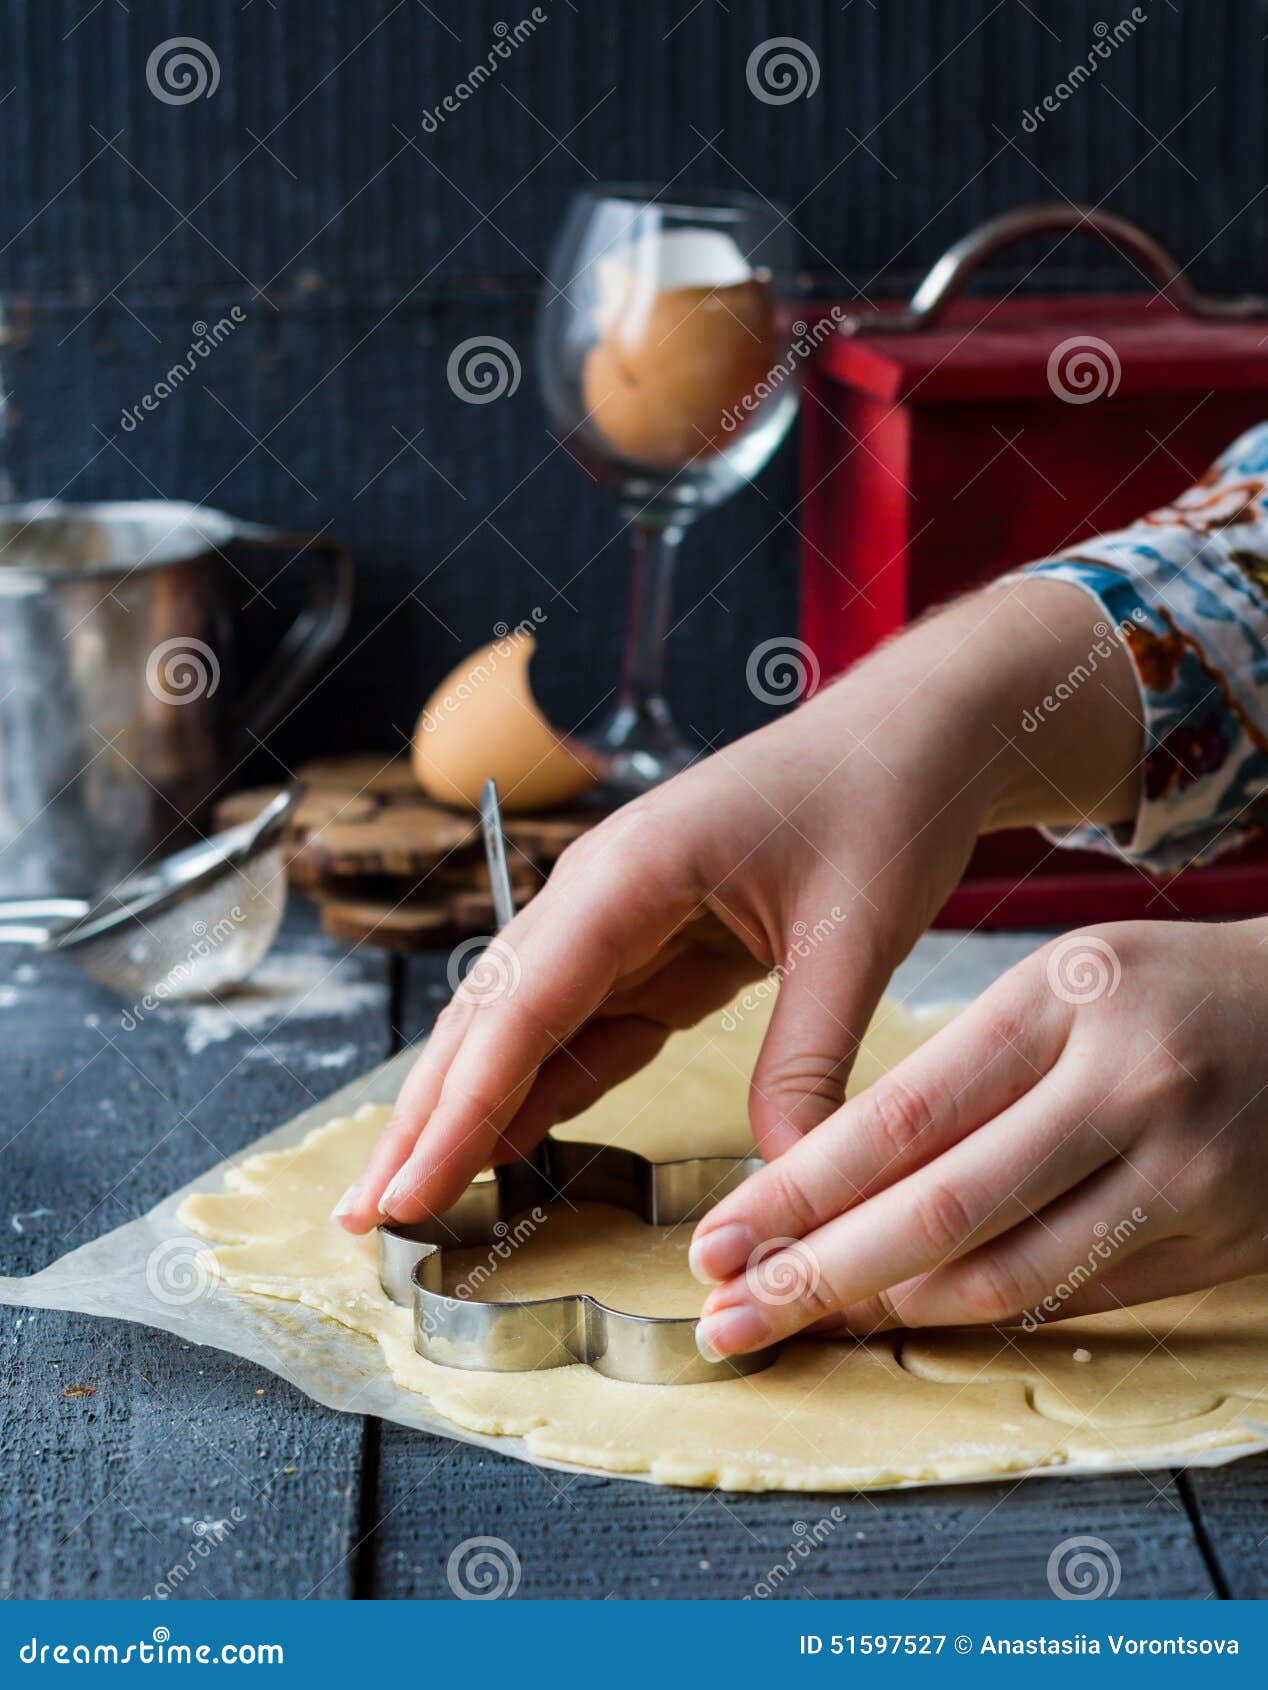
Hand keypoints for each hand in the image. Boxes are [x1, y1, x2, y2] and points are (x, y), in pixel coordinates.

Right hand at [333, 576, 1140, 1232]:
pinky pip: (589, 1027)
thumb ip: (809, 1061)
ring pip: (527, 1028)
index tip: (408, 1190)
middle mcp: (603, 893)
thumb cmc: (885, 802)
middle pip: (493, 1018)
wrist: (919, 733)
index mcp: (630, 872)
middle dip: (427, 1116)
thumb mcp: (855, 936)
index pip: (522, 1007)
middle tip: (369, 1212)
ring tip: (417, 1193)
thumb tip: (787, 1187)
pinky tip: (508, 1143)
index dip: (459, 1108)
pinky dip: (547, 1088)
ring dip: (474, 1109)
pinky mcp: (659, 943)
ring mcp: (624, 918)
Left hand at [691, 917, 1267, 1356]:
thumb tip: (828, 1180)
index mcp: (1064, 1000)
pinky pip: (1072, 1298)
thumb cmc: (1164, 990)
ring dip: (891, 1312)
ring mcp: (1182, 1173)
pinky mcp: (1217, 1242)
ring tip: (806, 1322)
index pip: (901, 1117)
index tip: (719, 1239)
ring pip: (1005, 1277)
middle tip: (732, 1319)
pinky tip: (914, 1316)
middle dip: (817, 1277)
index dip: (796, 1193)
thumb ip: (959, 1073)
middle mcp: (1125, 1087)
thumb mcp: (1057, 982)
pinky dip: (981, 1315)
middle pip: (940, 1212)